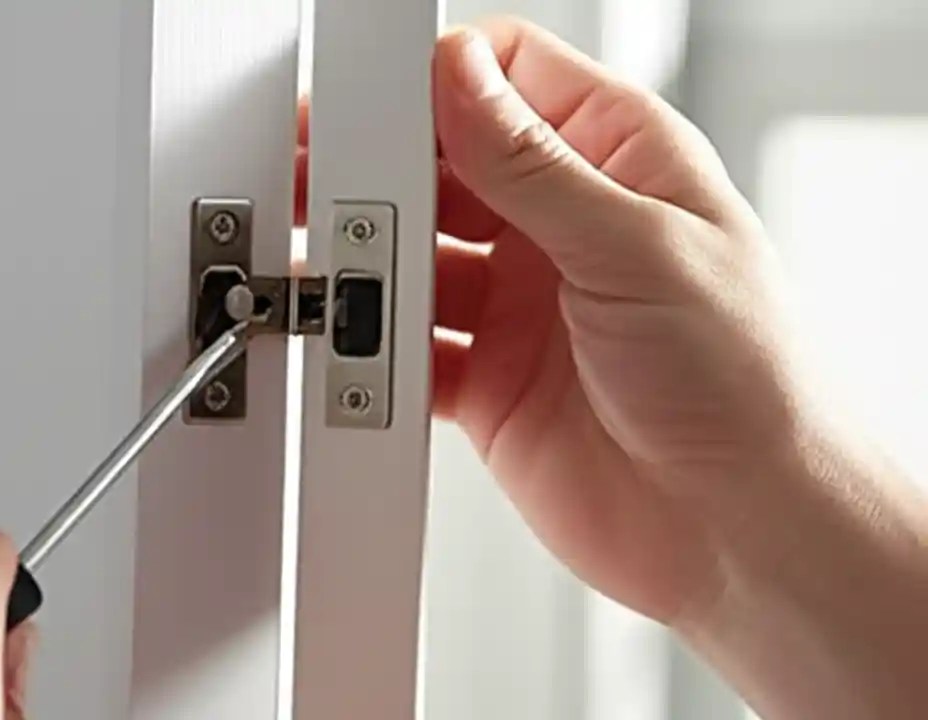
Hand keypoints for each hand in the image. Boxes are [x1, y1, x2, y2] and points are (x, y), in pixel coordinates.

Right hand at [298, 16, 927, 718]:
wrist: (743, 532)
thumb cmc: (748, 380)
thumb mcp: (639, 247)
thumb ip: (535, 165)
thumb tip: (460, 75)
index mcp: (617, 163)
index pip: (511, 78)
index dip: (442, 78)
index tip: (381, 104)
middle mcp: (560, 227)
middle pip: (443, 165)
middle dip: (381, 172)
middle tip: (322, 183)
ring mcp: (518, 304)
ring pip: (413, 256)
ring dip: (370, 264)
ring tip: (339, 270)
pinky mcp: (485, 380)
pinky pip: (406, 348)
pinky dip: (373, 349)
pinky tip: (362, 345)